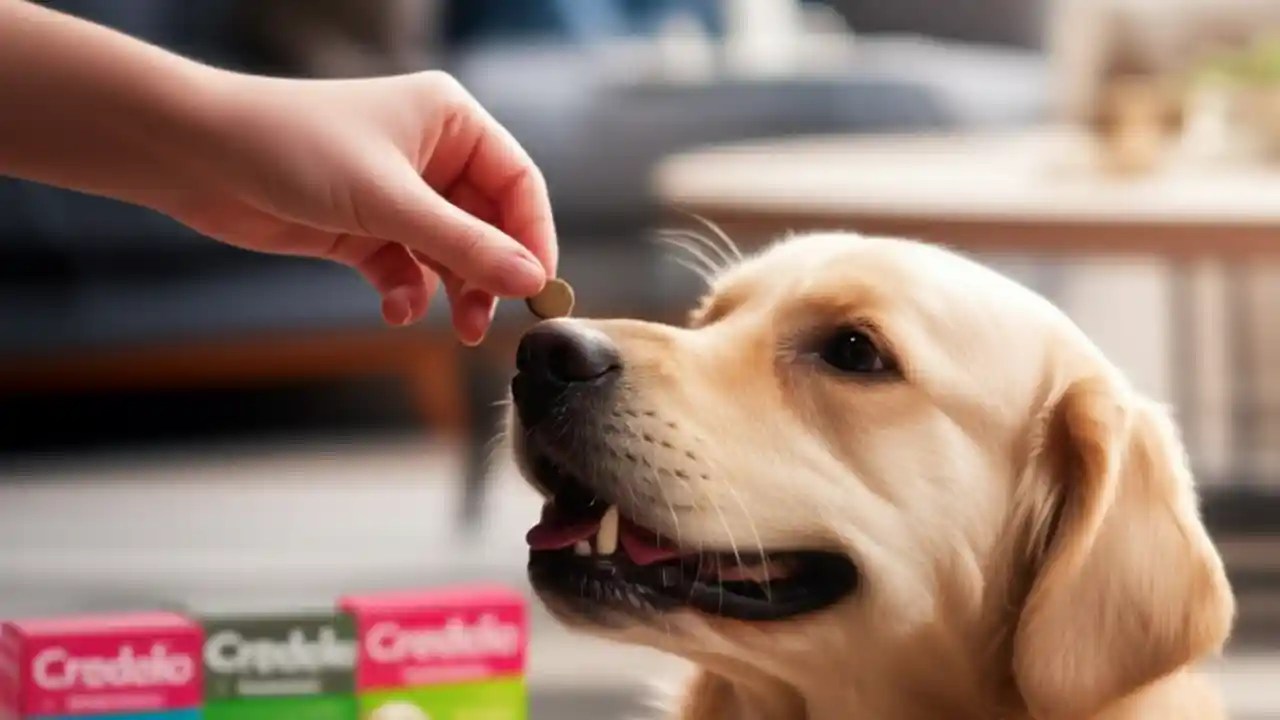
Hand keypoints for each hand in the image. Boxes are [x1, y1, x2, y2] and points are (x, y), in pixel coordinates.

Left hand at [167, 71, 556, 344]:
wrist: (197, 155)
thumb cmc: (293, 147)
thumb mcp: (390, 201)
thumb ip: (465, 245)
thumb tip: (531, 281)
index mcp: (451, 121)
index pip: (519, 183)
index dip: (534, 238)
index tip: (538, 289)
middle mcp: (431, 154)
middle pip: (489, 225)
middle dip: (489, 274)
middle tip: (490, 321)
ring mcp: (397, 193)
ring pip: (450, 253)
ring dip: (453, 292)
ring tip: (457, 328)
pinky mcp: (363, 227)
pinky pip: (407, 268)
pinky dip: (407, 292)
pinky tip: (394, 308)